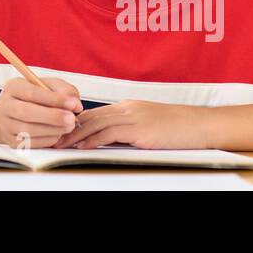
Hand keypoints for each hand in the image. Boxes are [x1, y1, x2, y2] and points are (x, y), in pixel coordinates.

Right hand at [0, 76, 82, 148]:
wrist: (15, 114)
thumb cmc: (37, 98)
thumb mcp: (50, 86)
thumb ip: (64, 90)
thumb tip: (76, 105)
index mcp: (14, 87)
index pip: (32, 92)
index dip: (54, 99)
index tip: (72, 104)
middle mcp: (5, 105)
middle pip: (26, 112)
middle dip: (52, 117)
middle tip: (72, 119)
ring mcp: (6, 125)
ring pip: (28, 130)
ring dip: (52, 130)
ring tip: (69, 126)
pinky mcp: (11, 141)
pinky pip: (30, 143)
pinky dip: (48, 140)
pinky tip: (58, 134)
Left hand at [52, 100, 207, 149]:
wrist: (200, 125)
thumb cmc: (177, 129)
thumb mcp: (148, 125)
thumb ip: (128, 129)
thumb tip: (109, 140)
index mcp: (127, 107)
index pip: (94, 113)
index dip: (74, 121)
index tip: (60, 130)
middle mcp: (127, 108)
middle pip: (90, 116)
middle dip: (69, 127)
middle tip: (52, 137)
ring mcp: (133, 117)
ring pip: (96, 123)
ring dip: (76, 134)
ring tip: (61, 143)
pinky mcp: (140, 130)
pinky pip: (111, 133)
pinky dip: (94, 139)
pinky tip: (83, 146)